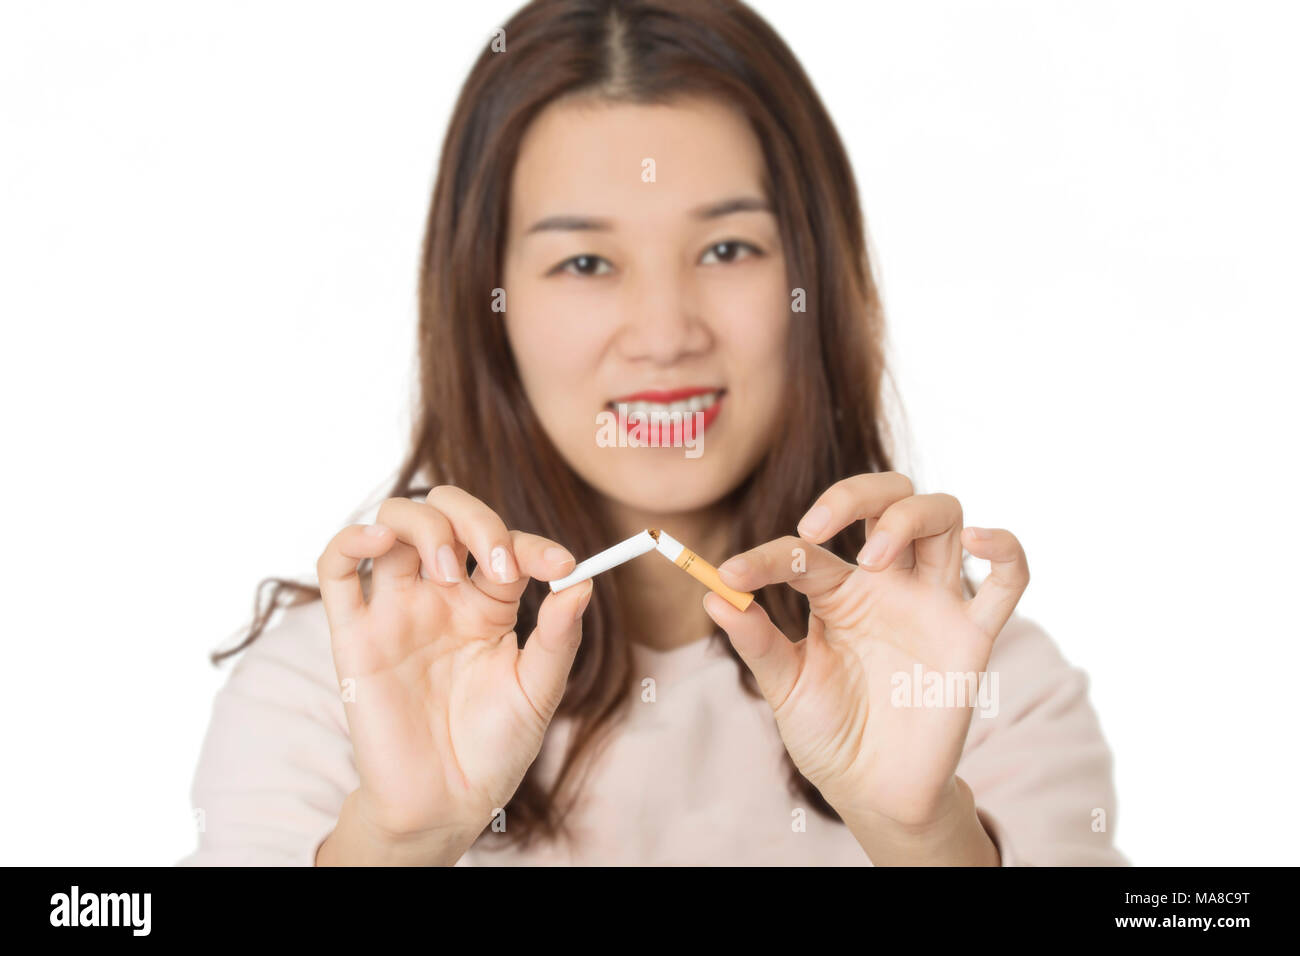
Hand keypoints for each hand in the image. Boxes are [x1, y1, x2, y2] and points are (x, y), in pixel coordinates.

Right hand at [315, 486, 591, 850]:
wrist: (447, 801)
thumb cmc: (495, 747)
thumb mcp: (539, 690)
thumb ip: (560, 636)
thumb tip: (583, 581)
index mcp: (488, 602)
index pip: (505, 544)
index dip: (533, 545)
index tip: (561, 567)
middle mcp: (440, 594)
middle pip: (444, 513)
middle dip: (475, 520)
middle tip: (498, 564)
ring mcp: (395, 608)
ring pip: (392, 523)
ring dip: (424, 527)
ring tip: (448, 570)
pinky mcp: (354, 633)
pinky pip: (337, 568)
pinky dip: (352, 539)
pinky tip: (380, 540)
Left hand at [705, 472, 1028, 838]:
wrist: (875, 792)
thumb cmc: (830, 734)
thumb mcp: (785, 688)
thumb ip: (756, 642)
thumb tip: (714, 596)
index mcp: (838, 590)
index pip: (805, 548)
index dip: (765, 556)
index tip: (732, 574)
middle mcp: (888, 584)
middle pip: (889, 497)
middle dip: (854, 494)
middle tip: (814, 528)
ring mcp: (933, 603)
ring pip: (944, 516)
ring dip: (908, 516)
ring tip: (872, 557)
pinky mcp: (972, 635)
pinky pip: (1009, 580)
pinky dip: (1005, 547)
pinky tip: (979, 538)